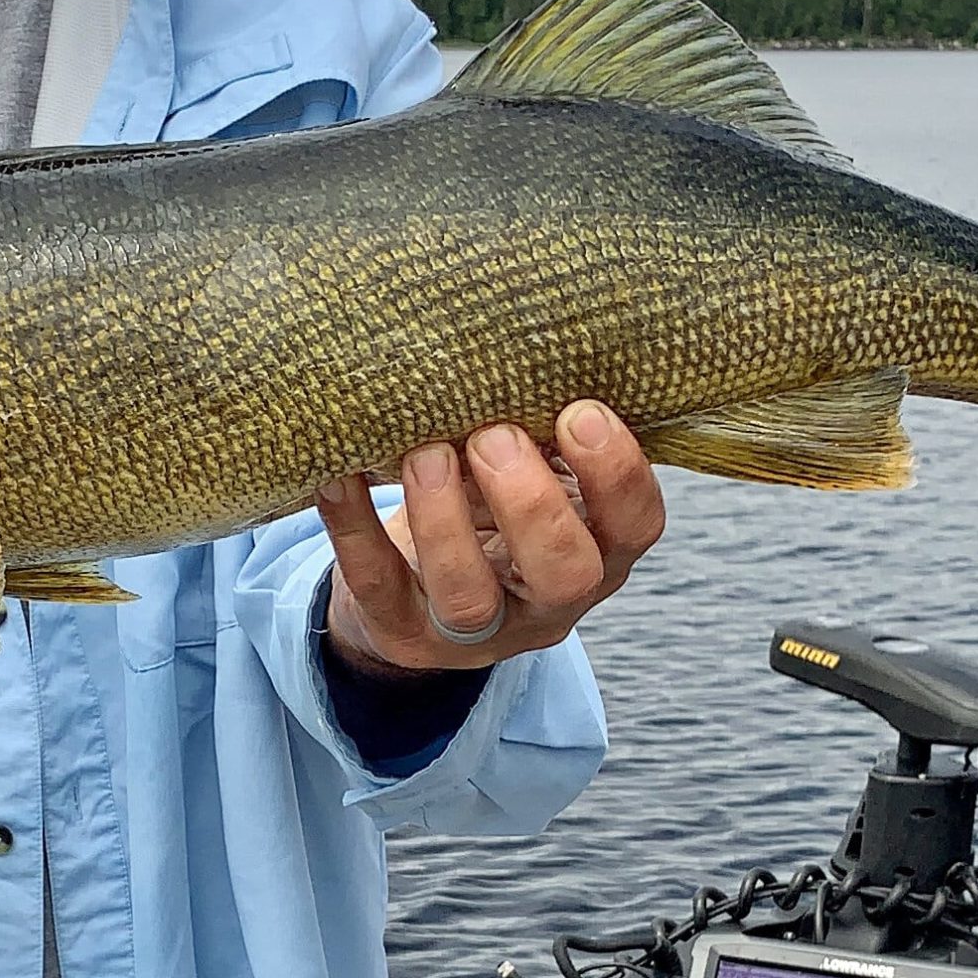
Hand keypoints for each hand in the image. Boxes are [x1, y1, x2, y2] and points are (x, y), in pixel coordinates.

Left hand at [314, 401, 662, 673]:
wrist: (415, 591)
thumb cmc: (490, 504)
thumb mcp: (532, 470)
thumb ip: (540, 430)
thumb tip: (516, 345)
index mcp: (596, 547)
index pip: (637, 526)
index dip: (617, 473)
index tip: (578, 411)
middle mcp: (548, 600)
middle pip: (566, 574)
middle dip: (530, 502)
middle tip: (492, 436)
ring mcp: (476, 628)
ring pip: (469, 597)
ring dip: (445, 521)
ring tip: (424, 455)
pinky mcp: (403, 632)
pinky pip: (378, 585)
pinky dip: (354, 527)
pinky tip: (340, 473)